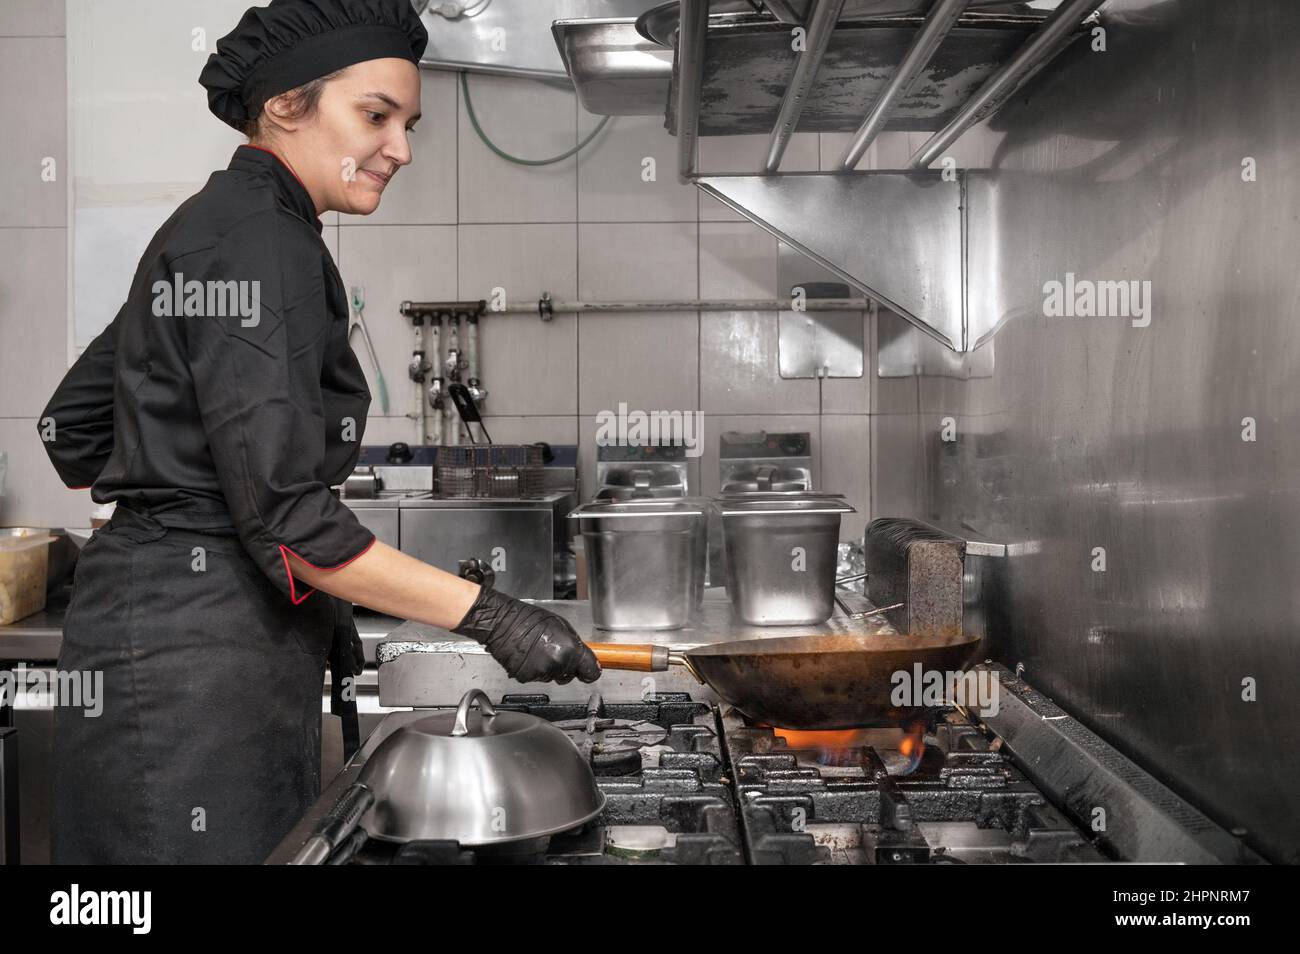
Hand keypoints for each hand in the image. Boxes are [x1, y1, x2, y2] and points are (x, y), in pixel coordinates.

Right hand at [451, 584, 600, 683]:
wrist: (503, 622)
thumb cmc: (529, 619)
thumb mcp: (562, 625)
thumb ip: (576, 644)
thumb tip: (586, 658)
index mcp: (570, 649)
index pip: (590, 672)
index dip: (590, 672)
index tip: (588, 671)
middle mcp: (557, 663)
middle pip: (570, 676)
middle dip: (565, 667)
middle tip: (554, 651)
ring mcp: (541, 672)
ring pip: (552, 677)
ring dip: (548, 668)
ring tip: (538, 650)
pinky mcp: (526, 678)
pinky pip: (536, 678)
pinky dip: (534, 670)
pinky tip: (529, 656)